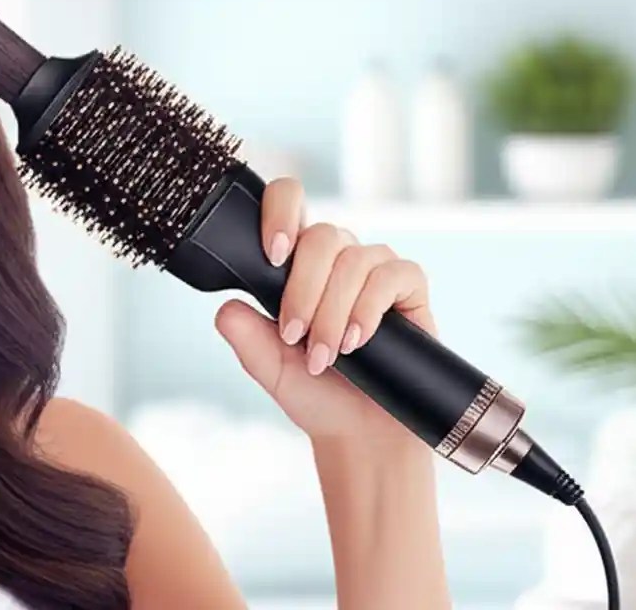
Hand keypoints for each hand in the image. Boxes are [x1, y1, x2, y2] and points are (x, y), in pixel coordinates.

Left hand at [213, 177, 438, 444]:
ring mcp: (374, 268)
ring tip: (327, 354)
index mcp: (297, 261)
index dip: (280, 212)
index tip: (272, 255)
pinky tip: (358, 340)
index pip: (289, 202)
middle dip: (303, 290)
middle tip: (294, 336)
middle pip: (321, 236)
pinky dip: (369, 308)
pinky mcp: (409, 287)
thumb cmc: (313, 392)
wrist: (359, 432)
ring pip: (353, 259)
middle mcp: (336, 257)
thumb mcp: (267, 366)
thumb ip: (244, 334)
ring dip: (333, 311)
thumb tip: (226, 306)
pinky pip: (391, 275)